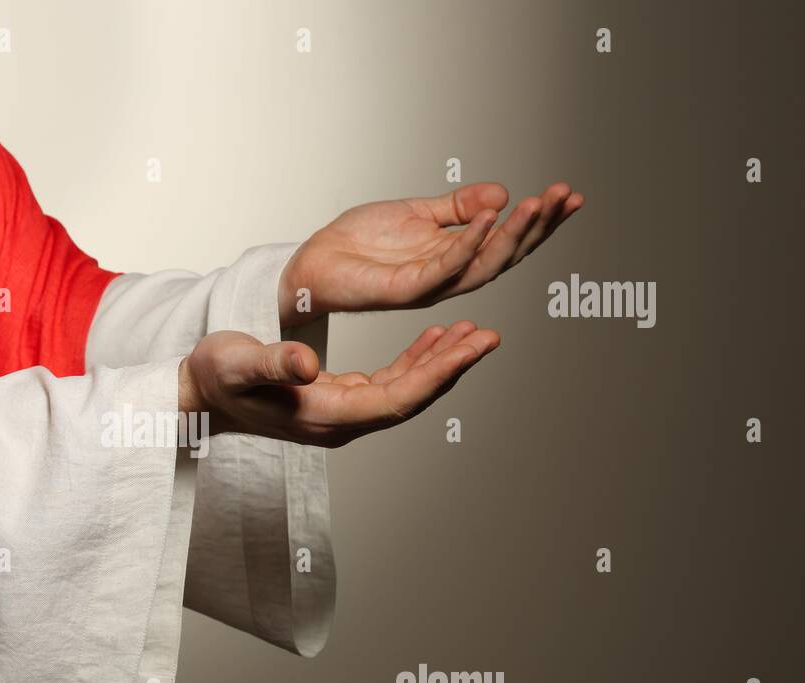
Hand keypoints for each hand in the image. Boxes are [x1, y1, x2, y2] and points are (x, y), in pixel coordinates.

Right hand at [178, 320, 497, 447]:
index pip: (396, 399)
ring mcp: (341, 414)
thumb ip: (273, 362)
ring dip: (440, 364)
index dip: (437, 374)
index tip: (470, 347)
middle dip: (452, 369)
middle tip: (489, 337)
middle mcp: (340, 423)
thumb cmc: (214, 377)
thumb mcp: (238, 362)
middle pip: (411, 400)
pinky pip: (389, 385)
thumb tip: (307, 364)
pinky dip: (415, 362)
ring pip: (406, 392)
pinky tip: (435, 339)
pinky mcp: (338, 401)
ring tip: (475, 334)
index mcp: (324, 416)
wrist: (197, 394)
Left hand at [278, 182, 582, 326]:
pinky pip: (444, 267)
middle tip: (566, 197)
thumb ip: (456, 206)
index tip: (568, 195)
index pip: (507, 239)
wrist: (314, 261)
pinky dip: (468, 242)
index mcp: (453, 256)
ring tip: (536, 204)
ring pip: (484, 264)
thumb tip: (500, 194)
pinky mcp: (405, 289)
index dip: (540, 220)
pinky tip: (487, 218)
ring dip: (513, 234)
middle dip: (539, 226)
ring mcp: (429, 285)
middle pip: (507, 254)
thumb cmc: (358, 243)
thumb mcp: (415, 213)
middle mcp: (447, 275)